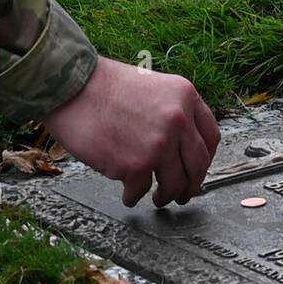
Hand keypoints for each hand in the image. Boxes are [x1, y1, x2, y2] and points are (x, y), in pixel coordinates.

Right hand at [44, 57, 220, 206]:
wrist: (72, 86)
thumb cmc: (103, 85)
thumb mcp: (153, 86)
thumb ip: (172, 111)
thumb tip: (180, 145)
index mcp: (185, 97)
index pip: (210, 137)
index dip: (206, 159)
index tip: (198, 169)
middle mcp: (178, 120)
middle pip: (197, 165)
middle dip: (191, 185)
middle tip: (184, 193)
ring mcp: (159, 144)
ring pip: (175, 184)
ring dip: (167, 196)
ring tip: (159, 198)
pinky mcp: (135, 165)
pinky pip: (141, 190)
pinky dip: (134, 196)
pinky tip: (129, 195)